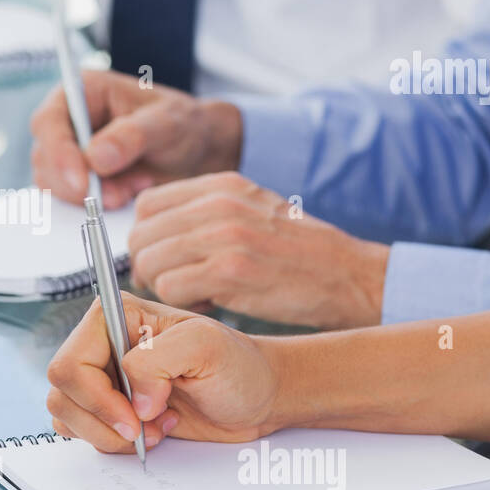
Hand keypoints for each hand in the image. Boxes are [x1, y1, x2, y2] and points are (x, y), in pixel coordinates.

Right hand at [29, 69, 241, 209]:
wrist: (195, 152)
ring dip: (91, 196)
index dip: (58, 154)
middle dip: (77, 184)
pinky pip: (70, 201)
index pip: (48, 122)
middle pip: (44, 159)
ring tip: (136, 184)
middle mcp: (67, 121)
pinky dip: (97, 206)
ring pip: (54, 185)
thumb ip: (132, 136)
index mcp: (82, 92)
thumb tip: (95, 157)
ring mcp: (68, 153)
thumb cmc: (183, 125)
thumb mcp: (167, 124)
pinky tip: (129, 194)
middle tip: (117, 195)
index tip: (82, 183)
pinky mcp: (76, 180)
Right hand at [45, 293, 280, 452]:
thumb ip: (157, 362)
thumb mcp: (206, 346)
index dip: (96, 397)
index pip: (70, 363)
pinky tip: (151, 430)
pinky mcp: (108, 407)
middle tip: (146, 426)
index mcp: (115, 316)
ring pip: (66, 416)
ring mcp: (102, 378)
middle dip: (104, 421)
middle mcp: (101, 344)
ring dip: (109, 435)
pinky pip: (80, 431)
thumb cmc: (237, 365)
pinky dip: (112, 442)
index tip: (136, 416)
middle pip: (62, 393)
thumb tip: (133, 400)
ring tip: (153, 427)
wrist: (254, 397)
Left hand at [129, 172, 389, 329]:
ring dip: (163, 287)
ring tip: (196, 293)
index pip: (147, 206)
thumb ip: (205, 213)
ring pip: (150, 263)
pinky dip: (182, 303)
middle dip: (147, 267)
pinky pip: (170, 288)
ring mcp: (224, 235)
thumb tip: (155, 232)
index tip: (160, 259)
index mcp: (221, 185)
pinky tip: (209, 304)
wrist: (347, 276)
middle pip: (141, 236)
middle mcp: (219, 203)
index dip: (146, 237)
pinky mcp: (230, 270)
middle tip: (172, 285)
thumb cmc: (298, 253)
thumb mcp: (251, 211)